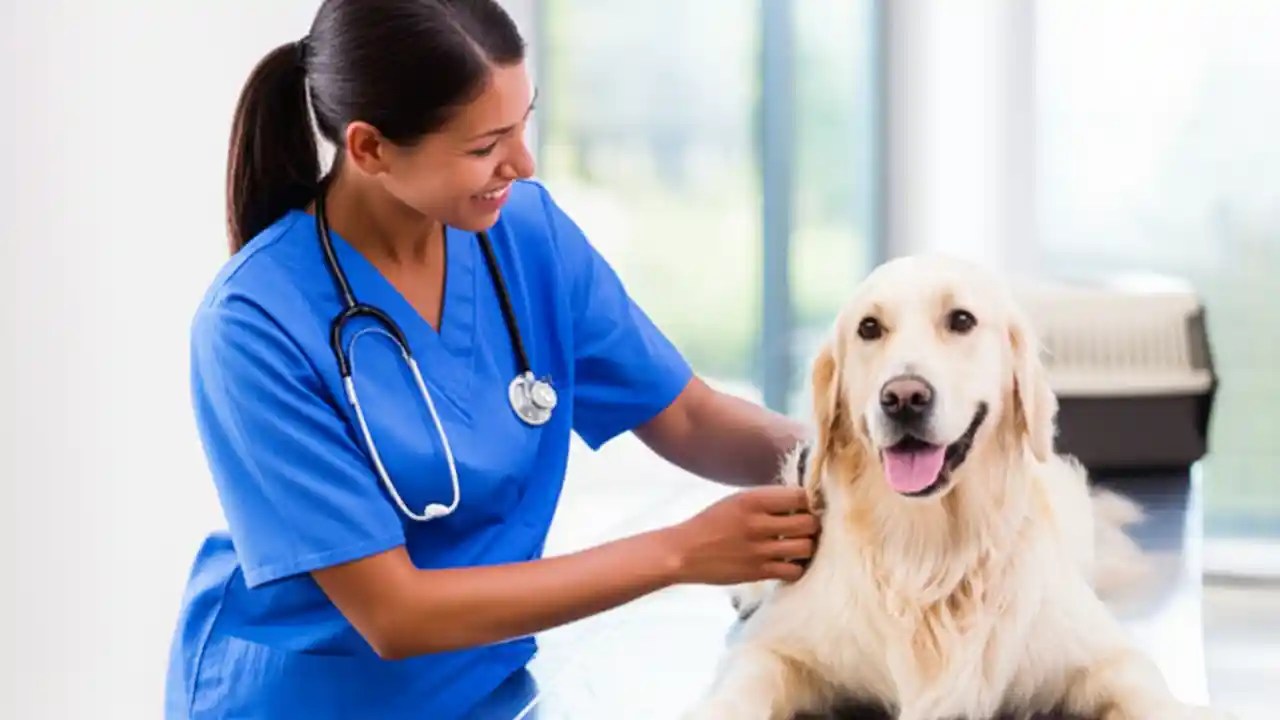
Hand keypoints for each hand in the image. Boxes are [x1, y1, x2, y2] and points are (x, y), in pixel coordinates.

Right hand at [665, 486, 818, 585]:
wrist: (684, 552)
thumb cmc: (710, 523)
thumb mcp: (736, 501)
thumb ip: (766, 501)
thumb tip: (802, 502)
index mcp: (752, 500)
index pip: (800, 496)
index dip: (808, 501)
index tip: (805, 506)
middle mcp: (758, 523)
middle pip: (809, 523)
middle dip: (812, 524)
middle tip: (807, 527)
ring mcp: (759, 550)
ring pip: (806, 547)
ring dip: (808, 546)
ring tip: (800, 545)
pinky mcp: (758, 572)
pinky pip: (794, 571)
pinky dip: (797, 567)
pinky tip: (790, 562)